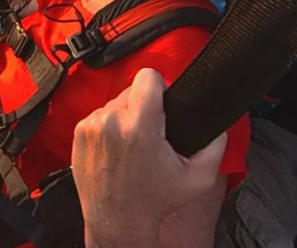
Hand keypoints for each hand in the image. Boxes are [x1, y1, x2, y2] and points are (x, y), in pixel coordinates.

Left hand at [73, 69, 227, 247]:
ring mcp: (92, 125)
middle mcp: (111, 121)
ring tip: (135, 144)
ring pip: (116, 102)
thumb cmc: (156, 201)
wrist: (117, 220)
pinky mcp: (79, 131)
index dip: (160, 86)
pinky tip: (119, 149)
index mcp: (139, 127)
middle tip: (153, 133)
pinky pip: (100, 114)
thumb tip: (217, 121)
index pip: (148, 76)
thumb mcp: (198, 178)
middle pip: (133, 90)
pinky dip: (111, 126)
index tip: (164, 102)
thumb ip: (214, 144)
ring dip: (127, 116)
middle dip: (145, 106)